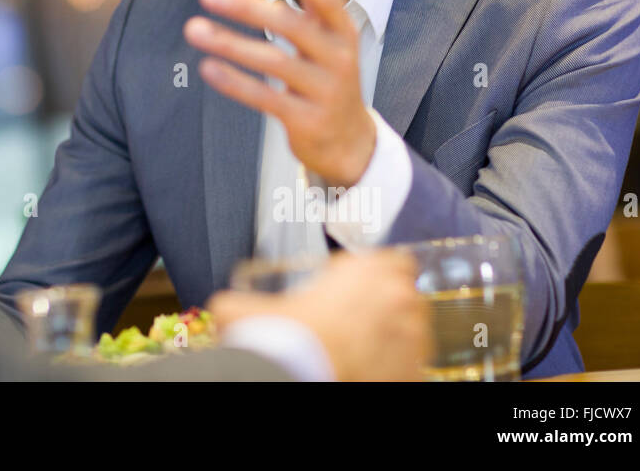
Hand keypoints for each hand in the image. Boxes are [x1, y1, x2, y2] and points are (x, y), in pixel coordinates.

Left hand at [183, 0, 374, 186]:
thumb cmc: (330, 75)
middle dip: (249, 7)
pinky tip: (207, 67)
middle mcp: (339, 59)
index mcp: (342, 32)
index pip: (328, 0)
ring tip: (193, 29)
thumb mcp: (331, 35)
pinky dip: (236, 82)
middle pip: (293, 27)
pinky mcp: (306, 120)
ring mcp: (324, 91)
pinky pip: (266, 98)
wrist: (349, 141)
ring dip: (230, 44)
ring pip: (274, 63)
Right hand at [209, 250, 429, 380]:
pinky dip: (395, 369)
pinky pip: (412, 366)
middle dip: (389, 306)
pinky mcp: (415, 374)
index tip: (362, 289)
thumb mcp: (243, 311)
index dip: (378, 275)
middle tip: (360, 323)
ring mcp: (413, 340)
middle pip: (407, 295)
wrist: (300, 377)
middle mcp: (398, 300)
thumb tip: (224, 307)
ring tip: (364, 351)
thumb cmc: (280, 341)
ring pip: (415, 332)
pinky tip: (368, 371)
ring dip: (395, 337)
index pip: (395, 261)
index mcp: (367, 271)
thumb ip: (238, 302)